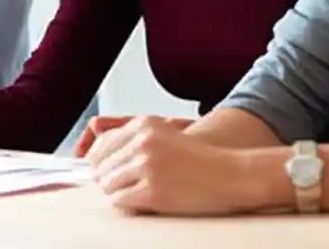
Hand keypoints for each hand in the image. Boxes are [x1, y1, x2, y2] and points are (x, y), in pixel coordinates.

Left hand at [86, 116, 256, 215]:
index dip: (99, 160)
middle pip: (101, 165)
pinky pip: (120, 201)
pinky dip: (125, 204)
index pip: (102, 144)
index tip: (103, 169)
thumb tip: (97, 157)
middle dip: (107, 178)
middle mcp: (143, 143)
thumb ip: (134, 141)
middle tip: (120, 185)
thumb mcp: (164, 136)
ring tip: (133, 192)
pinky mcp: (152, 192)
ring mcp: (147, 167)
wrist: (230, 174)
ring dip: (116, 192)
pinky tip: (139, 201)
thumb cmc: (200, 159)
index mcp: (144, 126)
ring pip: (108, 184)